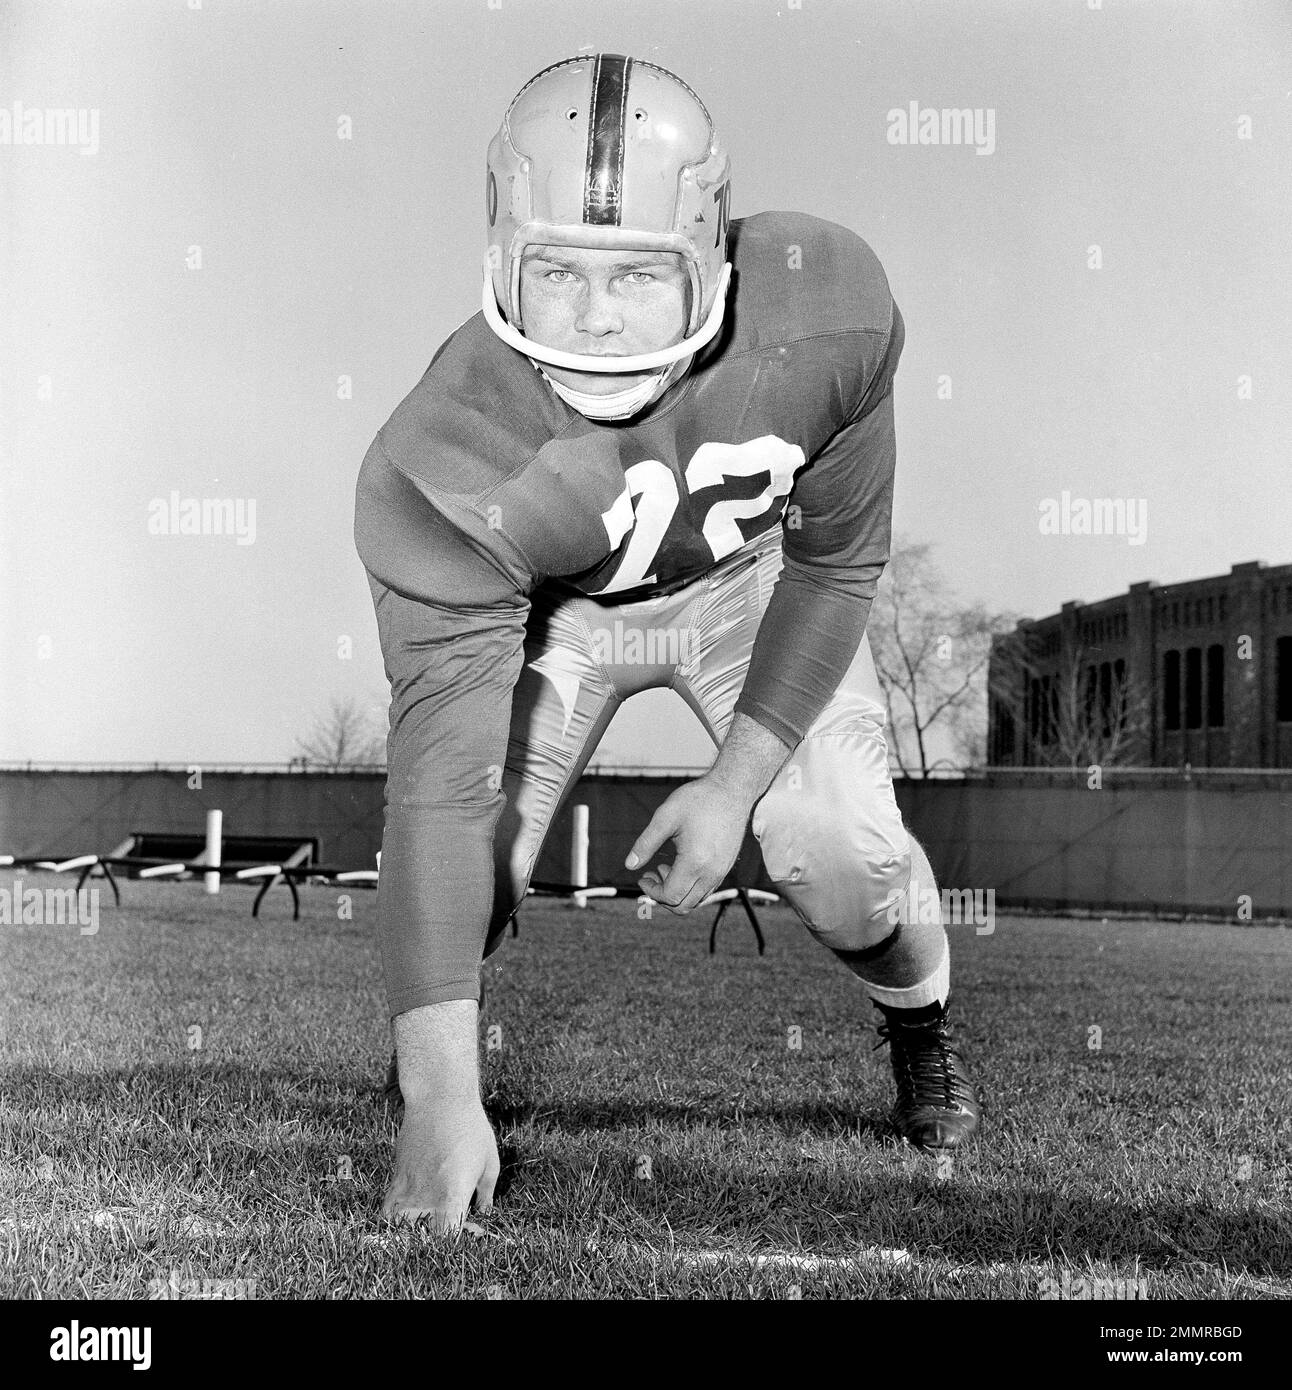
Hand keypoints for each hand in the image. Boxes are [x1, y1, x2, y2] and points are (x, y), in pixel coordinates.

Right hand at [382, 1096, 499, 1231]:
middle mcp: (426, 1197)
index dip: (459, 1240)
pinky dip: (396, 1219)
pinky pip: (388, 1211)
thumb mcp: (489, 1162)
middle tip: (453, 1221)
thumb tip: (484, 1213)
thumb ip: (486, 1194)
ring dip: (414, 1232)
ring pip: (400, 1229)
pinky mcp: (395, 1178)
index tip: (470, 1228)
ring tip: (432, 1218)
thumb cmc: (470, 1127)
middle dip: (438, 1239)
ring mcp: (407, 1188)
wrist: (439, 1097)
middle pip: (424, 1239)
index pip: (447, 1239)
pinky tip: (414, 1209)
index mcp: (452, 1195)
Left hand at [625, 775, 750, 913]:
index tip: (643, 876)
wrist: (732, 790)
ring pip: (696, 901)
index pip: (670, 896)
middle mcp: (711, 873)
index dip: (652, 892)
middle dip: (662, 897)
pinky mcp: (726, 867)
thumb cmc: (699, 799)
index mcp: (695, 863)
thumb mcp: (666, 817)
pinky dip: (690, 887)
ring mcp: (721, 872)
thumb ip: (645, 843)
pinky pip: (707, 890)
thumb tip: (629, 865)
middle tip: (651, 875)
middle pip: (684, 906)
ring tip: (665, 867)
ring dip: (677, 892)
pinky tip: (681, 865)